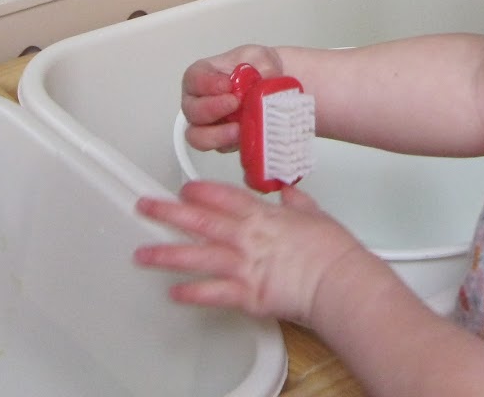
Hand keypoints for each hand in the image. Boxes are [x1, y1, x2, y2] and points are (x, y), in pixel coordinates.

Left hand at [134, 180, 363, 323]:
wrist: (340, 281)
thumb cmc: (332, 252)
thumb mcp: (316, 215)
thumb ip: (297, 203)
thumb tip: (289, 193)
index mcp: (264, 216)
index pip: (224, 196)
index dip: (200, 191)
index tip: (183, 189)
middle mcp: (248, 237)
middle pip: (201, 220)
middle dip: (169, 212)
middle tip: (146, 207)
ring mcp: (244, 265)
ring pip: (197, 255)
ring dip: (167, 254)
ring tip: (143, 254)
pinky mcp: (247, 294)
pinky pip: (212, 293)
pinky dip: (192, 293)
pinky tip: (174, 293)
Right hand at [181, 46, 286, 152]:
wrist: (273, 83)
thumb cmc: (258, 67)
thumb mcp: (261, 57)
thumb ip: (263, 66)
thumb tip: (267, 81)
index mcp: (202, 75)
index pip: (193, 79)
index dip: (206, 84)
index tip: (227, 84)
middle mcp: (200, 101)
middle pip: (191, 111)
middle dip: (212, 109)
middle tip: (235, 103)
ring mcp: (209, 124)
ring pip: (198, 136)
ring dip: (216, 135)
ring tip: (238, 129)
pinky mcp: (223, 141)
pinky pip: (220, 147)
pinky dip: (232, 144)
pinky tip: (247, 136)